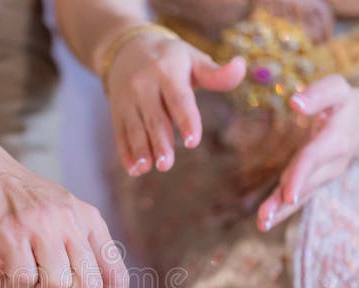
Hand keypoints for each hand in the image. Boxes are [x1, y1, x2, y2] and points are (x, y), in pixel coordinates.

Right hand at [0, 117, 127, 287]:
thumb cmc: (18, 201)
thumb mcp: (60, 216)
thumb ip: (76, 250)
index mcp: (90, 220)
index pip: (116, 275)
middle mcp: (72, 221)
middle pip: (89, 287)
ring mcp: (42, 225)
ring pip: (57, 287)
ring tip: (21, 281)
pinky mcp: (12, 232)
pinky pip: (23, 281)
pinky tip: (5, 275)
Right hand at [105, 32, 245, 175]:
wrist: (127, 49)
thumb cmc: (170, 59)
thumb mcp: (193, 59)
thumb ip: (216, 73)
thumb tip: (241, 66)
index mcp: (167, 70)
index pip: (178, 98)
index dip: (186, 120)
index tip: (192, 142)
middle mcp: (144, 85)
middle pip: (154, 118)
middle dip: (159, 142)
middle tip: (166, 165)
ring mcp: (127, 99)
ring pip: (135, 128)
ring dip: (140, 149)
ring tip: (146, 168)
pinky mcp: (116, 112)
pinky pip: (120, 133)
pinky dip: (125, 152)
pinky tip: (133, 169)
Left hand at [256, 75, 358, 230]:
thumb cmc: (348, 102)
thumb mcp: (338, 89)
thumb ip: (318, 94)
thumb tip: (295, 102)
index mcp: (335, 138)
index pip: (314, 158)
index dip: (301, 174)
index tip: (288, 194)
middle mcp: (333, 162)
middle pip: (307, 183)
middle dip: (286, 201)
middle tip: (264, 218)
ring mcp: (327, 174)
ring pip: (304, 193)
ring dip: (282, 210)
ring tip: (262, 224)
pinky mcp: (319, 179)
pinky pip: (303, 195)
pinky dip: (285, 210)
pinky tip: (266, 222)